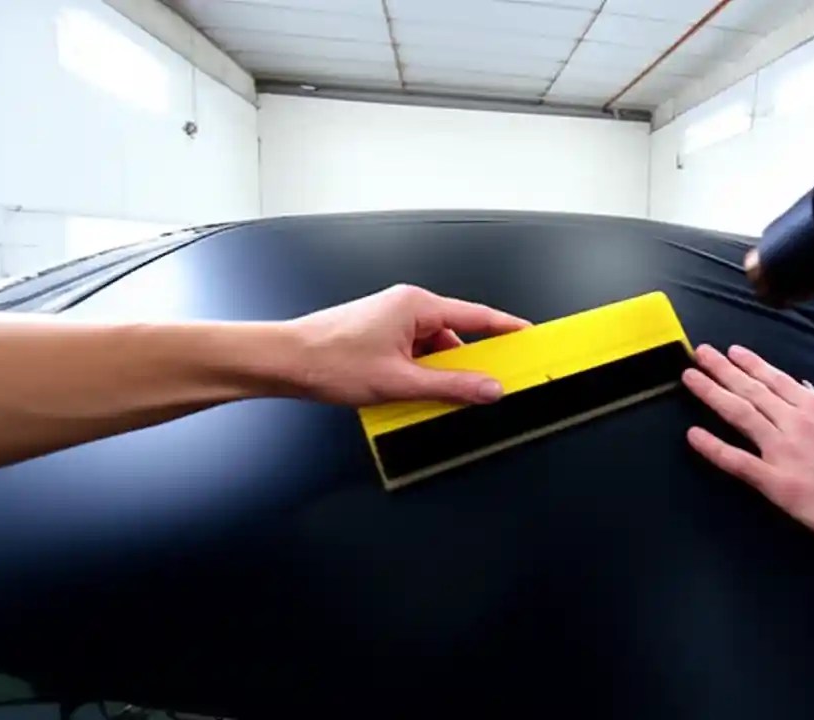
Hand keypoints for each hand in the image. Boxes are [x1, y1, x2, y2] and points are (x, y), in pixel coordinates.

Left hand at [286, 284, 529, 405]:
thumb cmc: (330, 360)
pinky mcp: (379, 334)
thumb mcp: (400, 381)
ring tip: (430, 397)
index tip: (530, 336)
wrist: (284, 361)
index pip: (476, 315)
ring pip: (433, 348)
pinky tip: (413, 394)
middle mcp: (406, 306)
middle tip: (483, 386)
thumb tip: (489, 388)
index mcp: (416, 305)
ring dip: (438, 373)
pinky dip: (420, 373)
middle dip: (467, 364)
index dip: (507, 328)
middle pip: (455, 335)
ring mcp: (391, 320)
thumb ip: (451, 387)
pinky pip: (414, 353)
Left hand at [682, 344, 813, 559]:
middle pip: (750, 389)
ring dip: (711, 393)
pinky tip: (694, 436)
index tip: (729, 352)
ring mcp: (787, 451)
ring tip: (690, 379)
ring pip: (740, 413)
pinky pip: (738, 461)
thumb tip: (809, 393)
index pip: (775, 379)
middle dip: (720, 369)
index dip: (748, 364)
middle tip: (697, 354)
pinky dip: (713, 447)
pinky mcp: (781, 483)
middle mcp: (799, 422)